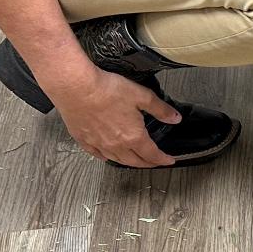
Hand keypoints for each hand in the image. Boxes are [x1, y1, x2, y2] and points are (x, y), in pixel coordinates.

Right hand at [45, 67, 179, 167]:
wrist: (77, 88)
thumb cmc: (107, 90)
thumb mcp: (142, 96)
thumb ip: (160, 109)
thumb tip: (175, 118)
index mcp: (133, 136)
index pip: (152, 154)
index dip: (163, 159)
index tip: (169, 160)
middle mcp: (116, 145)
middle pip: (134, 161)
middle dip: (147, 163)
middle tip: (154, 162)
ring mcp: (98, 144)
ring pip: (116, 159)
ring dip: (128, 161)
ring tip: (134, 160)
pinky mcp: (83, 140)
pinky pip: (97, 154)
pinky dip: (105, 157)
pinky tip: (107, 156)